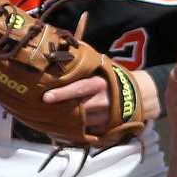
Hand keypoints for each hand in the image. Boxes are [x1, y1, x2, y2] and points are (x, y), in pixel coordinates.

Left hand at [41, 67, 161, 130]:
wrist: (139, 96)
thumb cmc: (113, 78)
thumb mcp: (103, 67)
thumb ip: (85, 61)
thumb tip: (67, 41)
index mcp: (100, 84)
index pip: (79, 88)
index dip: (62, 94)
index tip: (45, 97)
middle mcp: (102, 102)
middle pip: (75, 109)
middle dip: (57, 111)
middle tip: (36, 111)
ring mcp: (103, 118)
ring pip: (78, 124)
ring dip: (60, 124)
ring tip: (41, 121)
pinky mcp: (104, 130)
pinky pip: (83, 134)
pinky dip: (69, 134)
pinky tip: (55, 132)